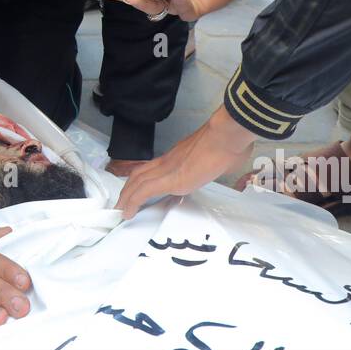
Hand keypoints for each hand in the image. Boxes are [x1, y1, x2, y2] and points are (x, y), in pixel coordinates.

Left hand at [115, 104, 254, 218]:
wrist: (227, 136)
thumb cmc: (230, 143)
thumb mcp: (222, 157)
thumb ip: (219, 163)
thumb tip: (227, 165)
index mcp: (179, 156)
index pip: (154, 167)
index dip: (143, 178)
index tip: (139, 190)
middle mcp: (169, 161)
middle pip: (140, 173)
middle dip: (129, 188)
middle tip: (122, 203)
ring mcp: (167, 169)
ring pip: (137, 181)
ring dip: (126, 196)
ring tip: (120, 210)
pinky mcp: (170, 179)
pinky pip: (143, 191)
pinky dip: (132, 202)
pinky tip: (127, 213)